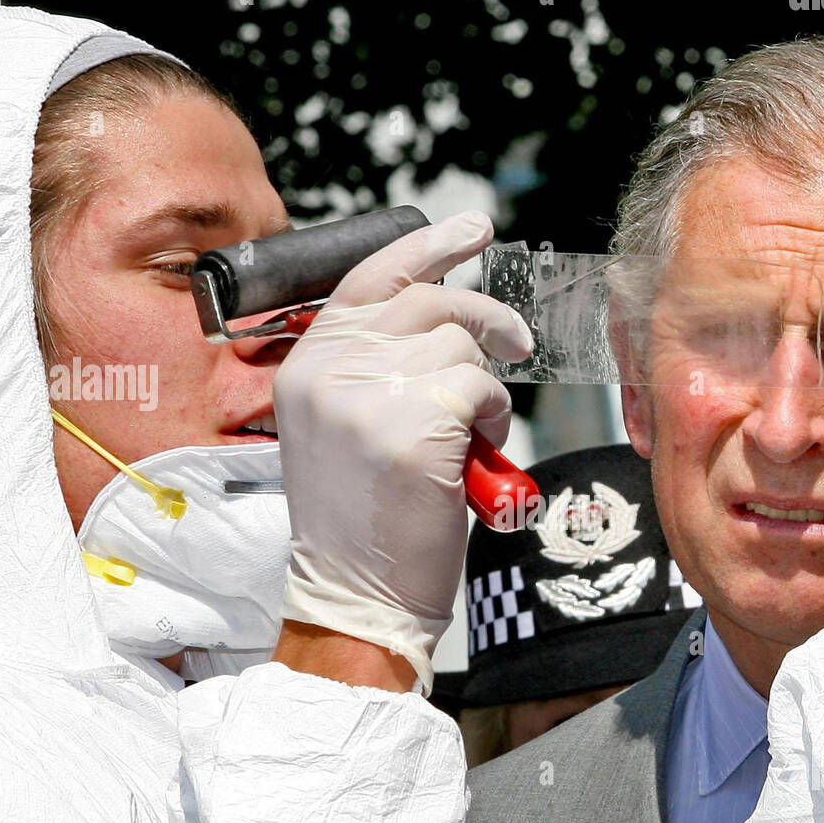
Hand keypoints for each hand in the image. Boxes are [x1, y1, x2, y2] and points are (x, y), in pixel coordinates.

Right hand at [274, 212, 532, 692]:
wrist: (357, 593)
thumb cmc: (363, 520)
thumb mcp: (343, 428)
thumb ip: (373, 367)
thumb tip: (439, 320)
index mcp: (307, 365)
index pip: (371, 277)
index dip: (428, 248)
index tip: (473, 229)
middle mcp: (330, 369)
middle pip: (430, 301)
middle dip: (486, 318)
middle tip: (516, 343)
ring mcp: (367, 394)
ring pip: (462, 345)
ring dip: (488, 385)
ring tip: (477, 430)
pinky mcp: (413, 425)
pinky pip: (481, 386)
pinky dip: (495, 415)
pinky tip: (480, 450)